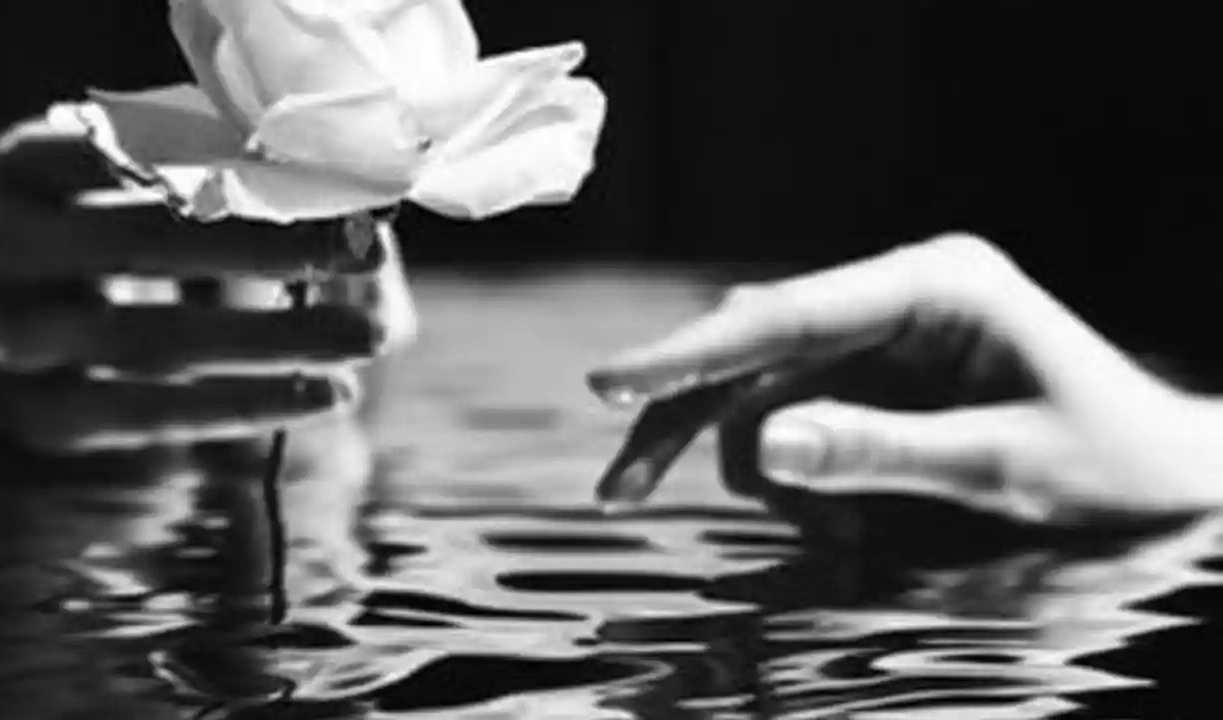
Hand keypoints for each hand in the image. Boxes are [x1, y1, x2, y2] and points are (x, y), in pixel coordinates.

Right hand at [0, 112, 412, 452]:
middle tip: (366, 249)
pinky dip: (250, 404)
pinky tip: (329, 394)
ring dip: (276, 340)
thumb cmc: (109, 229)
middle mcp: (10, 246)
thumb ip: (230, 184)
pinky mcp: (47, 413)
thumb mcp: (142, 187)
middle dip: (267, 246)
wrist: (6, 314)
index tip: (330, 171)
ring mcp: (18, 335)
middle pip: (144, 243)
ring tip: (367, 338)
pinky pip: (154, 415)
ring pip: (155, 341)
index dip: (234, 161)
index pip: (131, 151)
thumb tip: (360, 210)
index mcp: (28, 165)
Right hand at [588, 235, 1222, 527]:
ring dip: (771, 478)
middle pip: (754, 350)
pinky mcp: (879, 383)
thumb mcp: (1005, 465)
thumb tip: (765, 447)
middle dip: (687, 420)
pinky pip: (800, 426)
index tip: (607, 384)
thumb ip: (882, 451)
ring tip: (838, 545)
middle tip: (620, 492)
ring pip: (767, 395)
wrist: (1168, 482)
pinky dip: (801, 485)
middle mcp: (895, 301)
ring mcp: (884, 342)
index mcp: (932, 285)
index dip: (688, 353)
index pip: (784, 314)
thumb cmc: (1112, 463)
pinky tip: (844, 532)